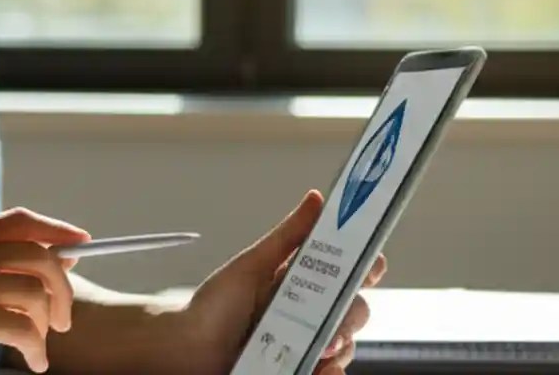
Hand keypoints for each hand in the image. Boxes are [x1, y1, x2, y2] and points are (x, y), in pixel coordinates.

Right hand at [0, 208, 90, 374]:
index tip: (82, 243)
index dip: (55, 230)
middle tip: (64, 319)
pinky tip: (33, 362)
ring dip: (46, 325)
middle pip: (36, 253)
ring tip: (38, 346)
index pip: (17, 220)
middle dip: (62, 287)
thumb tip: (60, 256)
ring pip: (35, 291)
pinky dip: (36, 348)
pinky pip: (24, 326)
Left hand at [169, 191, 387, 374]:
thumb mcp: (251, 266)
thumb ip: (287, 236)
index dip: (367, 268)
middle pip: (355, 309)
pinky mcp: (301, 370)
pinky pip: (331, 374)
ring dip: (341, 344)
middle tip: (332, 315)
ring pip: (347, 344)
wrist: (187, 350)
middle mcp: (309, 314)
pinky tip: (322, 370)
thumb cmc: (212, 307)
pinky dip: (331, 373)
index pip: (348, 273)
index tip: (371, 266)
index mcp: (300, 283)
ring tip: (319, 345)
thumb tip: (317, 200)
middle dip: (352, 311)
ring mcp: (305, 345)